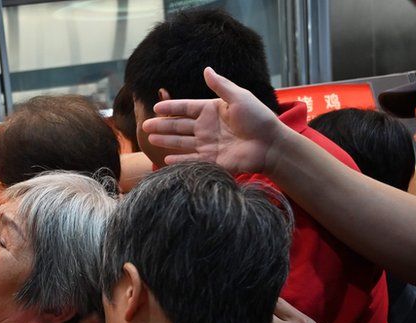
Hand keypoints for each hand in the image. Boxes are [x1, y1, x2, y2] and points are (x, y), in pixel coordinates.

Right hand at [141, 67, 290, 175]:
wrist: (270, 145)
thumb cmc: (258, 118)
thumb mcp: (239, 97)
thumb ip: (221, 86)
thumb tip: (206, 69)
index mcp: (212, 110)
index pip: (186, 108)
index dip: (171, 107)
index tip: (156, 107)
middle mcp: (207, 127)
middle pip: (179, 125)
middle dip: (162, 125)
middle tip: (146, 125)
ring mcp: (207, 144)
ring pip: (181, 142)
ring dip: (166, 140)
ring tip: (151, 139)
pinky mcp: (211, 160)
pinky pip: (191, 159)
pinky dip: (179, 160)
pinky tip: (166, 159)